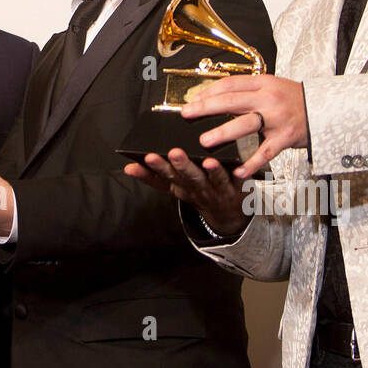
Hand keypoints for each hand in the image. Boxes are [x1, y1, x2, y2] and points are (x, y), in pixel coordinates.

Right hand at [124, 149, 249, 236]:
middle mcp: (199, 188)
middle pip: (190, 177)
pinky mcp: (239, 186)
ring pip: (215, 179)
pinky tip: (238, 165)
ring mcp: (219, 189)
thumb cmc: (197, 192)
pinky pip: (240, 180)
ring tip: (208, 161)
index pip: (166, 176)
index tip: (147, 156)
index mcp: (181, 186)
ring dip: (212, 171)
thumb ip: (150, 177)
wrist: (227, 215)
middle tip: (174, 152)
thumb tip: (127, 168)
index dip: (156, 168)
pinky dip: (239, 174)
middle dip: (181, 165)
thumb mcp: (172, 188)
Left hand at [179, 74, 307, 178]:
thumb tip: (216, 97)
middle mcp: (268, 98)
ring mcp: (277, 118)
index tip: (192, 99)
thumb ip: (247, 91)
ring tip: (204, 140)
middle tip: (187, 114)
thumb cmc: (293, 99)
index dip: (209, 91)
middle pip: (232, 101)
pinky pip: (265, 151)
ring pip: (246, 124)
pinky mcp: (285, 137)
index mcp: (263, 83)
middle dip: (207, 107)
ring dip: (224, 132)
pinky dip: (252, 162)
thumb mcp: (271, 87)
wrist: (325, 109)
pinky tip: (238, 170)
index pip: (231, 84)